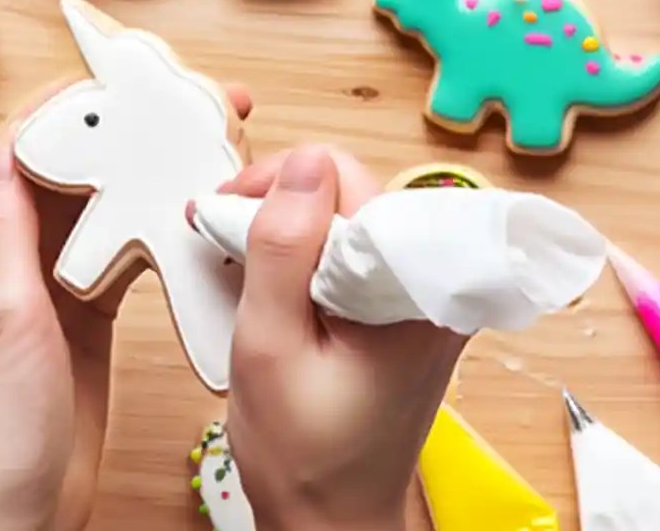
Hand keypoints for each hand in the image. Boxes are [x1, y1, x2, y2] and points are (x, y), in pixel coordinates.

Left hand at [0, 84, 253, 530]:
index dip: (66, 104)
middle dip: (121, 129)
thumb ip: (6, 231)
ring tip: (200, 144)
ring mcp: (51, 278)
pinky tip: (189, 210)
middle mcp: (10, 249)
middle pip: (69, 166)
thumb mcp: (0, 314)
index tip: (119, 76)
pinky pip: (123, 247)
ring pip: (101, 202)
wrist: (17, 504)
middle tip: (185, 104)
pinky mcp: (87, 307)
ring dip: (144, 172)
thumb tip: (10, 148)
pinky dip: (154, 225)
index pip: (18, 147)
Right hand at [219, 146, 467, 530]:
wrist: (332, 522)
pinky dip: (310, 264)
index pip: (347, 181)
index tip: (227, 216)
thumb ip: (285, 248)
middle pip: (352, 195)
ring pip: (351, 223)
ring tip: (245, 270)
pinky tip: (276, 293)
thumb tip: (301, 164)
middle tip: (226, 241)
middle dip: (282, 209)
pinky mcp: (407, 314)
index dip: (276, 186)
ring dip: (292, 237)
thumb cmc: (305, 456)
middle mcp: (433, 287)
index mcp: (413, 291)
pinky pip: (357, 258)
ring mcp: (424, 301)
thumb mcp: (270, 344)